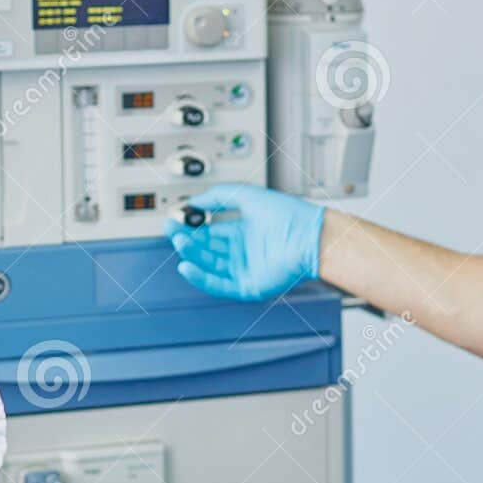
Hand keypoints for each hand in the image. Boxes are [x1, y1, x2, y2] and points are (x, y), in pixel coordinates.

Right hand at [164, 184, 325, 301]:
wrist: (310, 236)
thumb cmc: (289, 216)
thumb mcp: (247, 196)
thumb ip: (218, 196)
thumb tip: (195, 201)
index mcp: (244, 232)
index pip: (211, 233)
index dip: (193, 228)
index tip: (176, 220)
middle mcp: (244, 252)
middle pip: (207, 249)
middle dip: (188, 240)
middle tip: (171, 230)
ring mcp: (246, 270)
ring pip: (210, 265)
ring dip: (192, 255)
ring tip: (179, 242)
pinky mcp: (249, 286)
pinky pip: (220, 285)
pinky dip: (202, 277)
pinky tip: (188, 266)